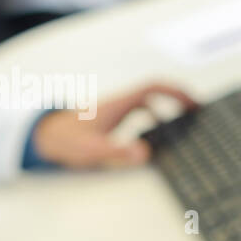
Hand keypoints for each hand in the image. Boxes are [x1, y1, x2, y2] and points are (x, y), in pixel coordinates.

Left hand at [30, 82, 195, 168]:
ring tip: (182, 125)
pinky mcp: (110, 120)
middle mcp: (118, 104)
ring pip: (146, 103)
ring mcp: (114, 111)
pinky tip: (154, 140)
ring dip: (166, 109)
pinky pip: (137, 114)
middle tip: (197, 112)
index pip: (152, 87)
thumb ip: (117, 151)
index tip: (193, 103)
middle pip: (154, 92)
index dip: (175, 91)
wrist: (43, 137)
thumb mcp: (92, 150)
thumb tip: (144, 154)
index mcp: (118, 105)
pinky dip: (151, 120)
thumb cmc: (65, 141)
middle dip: (177, 99)